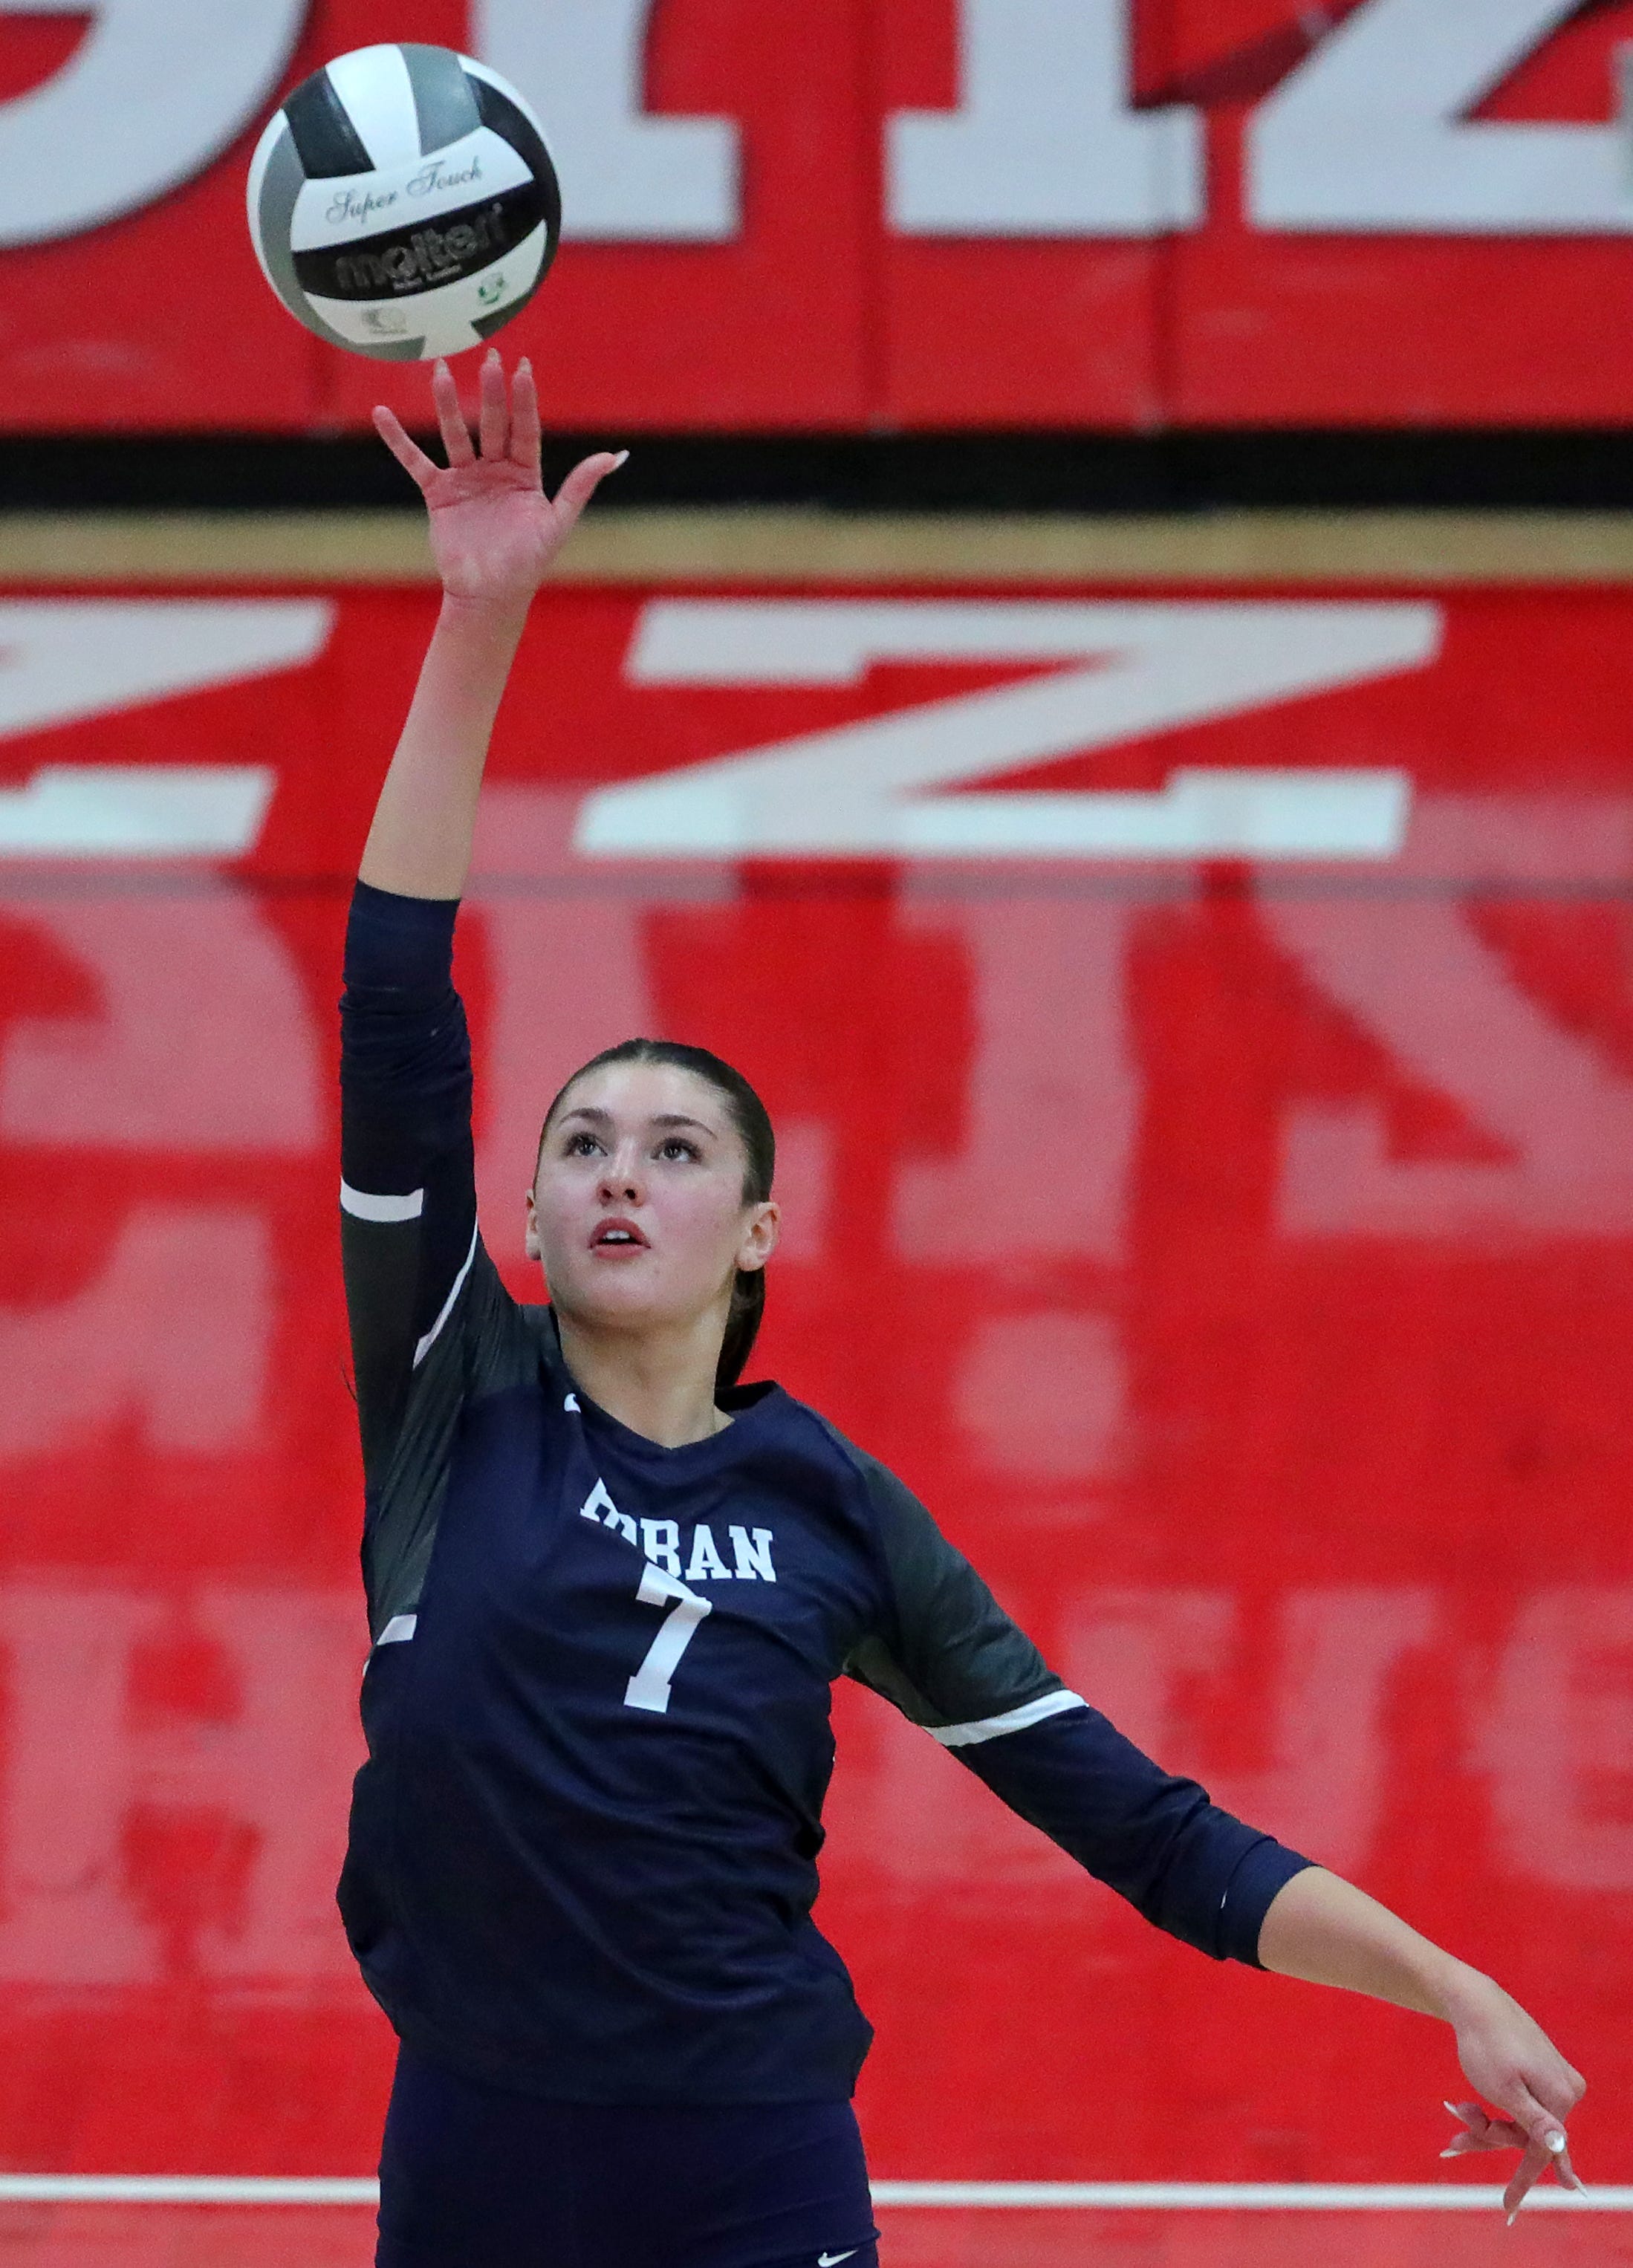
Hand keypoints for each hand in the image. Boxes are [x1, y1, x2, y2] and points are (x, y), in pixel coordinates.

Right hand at [373, 351, 624, 612]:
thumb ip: (579, 488)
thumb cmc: (527, 563)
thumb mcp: (557, 524)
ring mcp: (466, 479)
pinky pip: (416, 461)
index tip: (523, 369)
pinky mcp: (439, 493)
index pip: (525, 429)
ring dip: (446, 403)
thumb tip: (612, 457)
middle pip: (491, 424)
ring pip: (455, 434)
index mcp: (525, 474)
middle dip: (491, 392)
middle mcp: (495, 470)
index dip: (524, 401)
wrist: (490, 595)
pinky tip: (383, 414)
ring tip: (440, 369)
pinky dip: (398, 440)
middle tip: (489, 358)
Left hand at [1441, 1976, 1585, 2222]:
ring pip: (1520, 2121)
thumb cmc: (1484, 2044)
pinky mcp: (1541, 2070)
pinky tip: (1469, 2108)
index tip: (1507, 2208)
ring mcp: (1556, 2078)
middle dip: (1490, 2137)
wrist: (1474, 2000)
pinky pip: (1521, 2103)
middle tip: (1454, 2138)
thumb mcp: (1504, 2089)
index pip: (1542, 2152)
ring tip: (1456, 2109)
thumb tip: (1561, 2146)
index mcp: (1561, 2096)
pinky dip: (1495, 2107)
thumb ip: (1534, 2123)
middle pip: (1528, 2135)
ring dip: (1487, 2121)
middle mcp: (1567, 2089)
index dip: (1521, 2181)